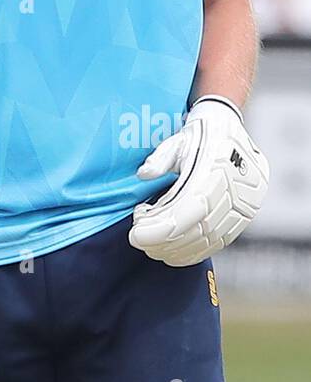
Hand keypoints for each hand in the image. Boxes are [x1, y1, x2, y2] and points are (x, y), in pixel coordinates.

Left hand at [128, 96, 268, 266]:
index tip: (136, 234)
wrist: (230, 130)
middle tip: (137, 238)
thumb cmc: (199, 135)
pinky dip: (195, 251)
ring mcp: (245, 206)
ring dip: (177, 250)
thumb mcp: (177, 140)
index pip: (190, 209)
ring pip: (210, 240)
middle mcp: (237, 190)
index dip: (162, 228)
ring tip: (151, 245)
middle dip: (164, 241)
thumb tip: (143, 174)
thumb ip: (160, 158)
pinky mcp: (245, 217)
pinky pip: (220, 242)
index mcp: (220, 168)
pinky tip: (172, 251)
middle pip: (199, 229)